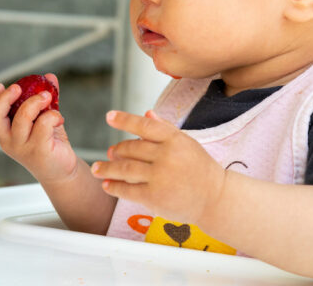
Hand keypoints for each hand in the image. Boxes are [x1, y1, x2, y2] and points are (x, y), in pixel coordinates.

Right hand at [0, 73, 77, 183]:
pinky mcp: (39, 150)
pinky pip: (43, 124)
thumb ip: (45, 98)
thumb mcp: (43, 118)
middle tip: (18, 87)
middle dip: (4, 98)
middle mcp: (9, 141)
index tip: (1, 85)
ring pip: (22, 118)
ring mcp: (22, 147)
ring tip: (47, 97)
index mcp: (5, 133)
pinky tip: (59, 118)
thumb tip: (49, 77)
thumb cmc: (49, 144)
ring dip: (35, 102)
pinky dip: (53, 115)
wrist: (62, 171)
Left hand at [91, 110, 225, 224]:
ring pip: (125, 169)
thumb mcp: (187, 144)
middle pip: (132, 149)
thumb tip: (147, 114)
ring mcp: (160, 177)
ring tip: (98, 168)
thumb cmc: (200, 169)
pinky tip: (107, 185)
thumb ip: (165, 129)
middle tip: (110, 152)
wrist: (215, 198)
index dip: (125, 120)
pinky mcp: (154, 197)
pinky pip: (128, 190)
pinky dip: (114, 187)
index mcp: (175, 140)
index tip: (109, 117)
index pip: (145, 126)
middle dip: (117, 150)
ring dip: (107, 168)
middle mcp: (167, 156)